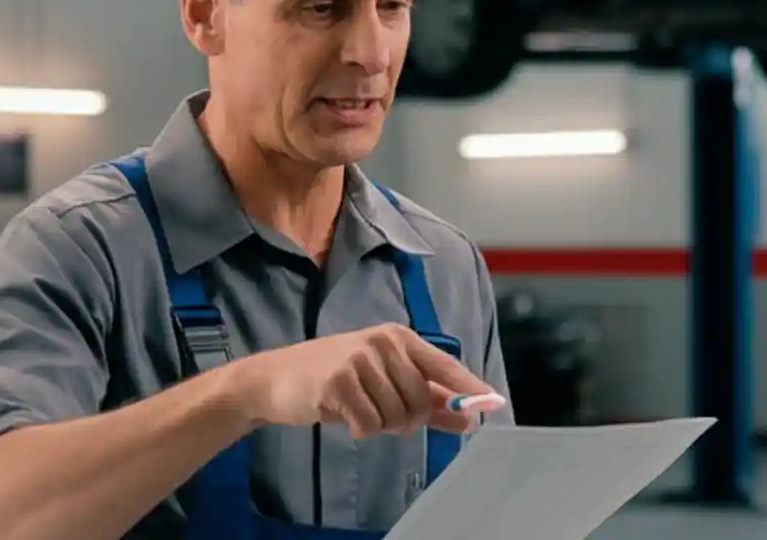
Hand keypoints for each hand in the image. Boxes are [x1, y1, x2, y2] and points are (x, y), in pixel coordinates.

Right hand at [236, 323, 495, 438]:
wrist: (276, 378)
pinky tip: (342, 413)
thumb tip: (468, 417)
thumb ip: (427, 398)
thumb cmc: (335, 377)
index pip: (444, 365)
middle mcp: (383, 342)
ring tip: (358, 409)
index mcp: (398, 337)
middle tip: (382, 416)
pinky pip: (368, 425)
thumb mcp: (383, 380)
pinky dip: (359, 429)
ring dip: (379, 425)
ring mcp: (360, 359)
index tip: (490, 406)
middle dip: (406, 421)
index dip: (468, 389)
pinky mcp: (338, 381)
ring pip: (395, 416)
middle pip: (421, 401)